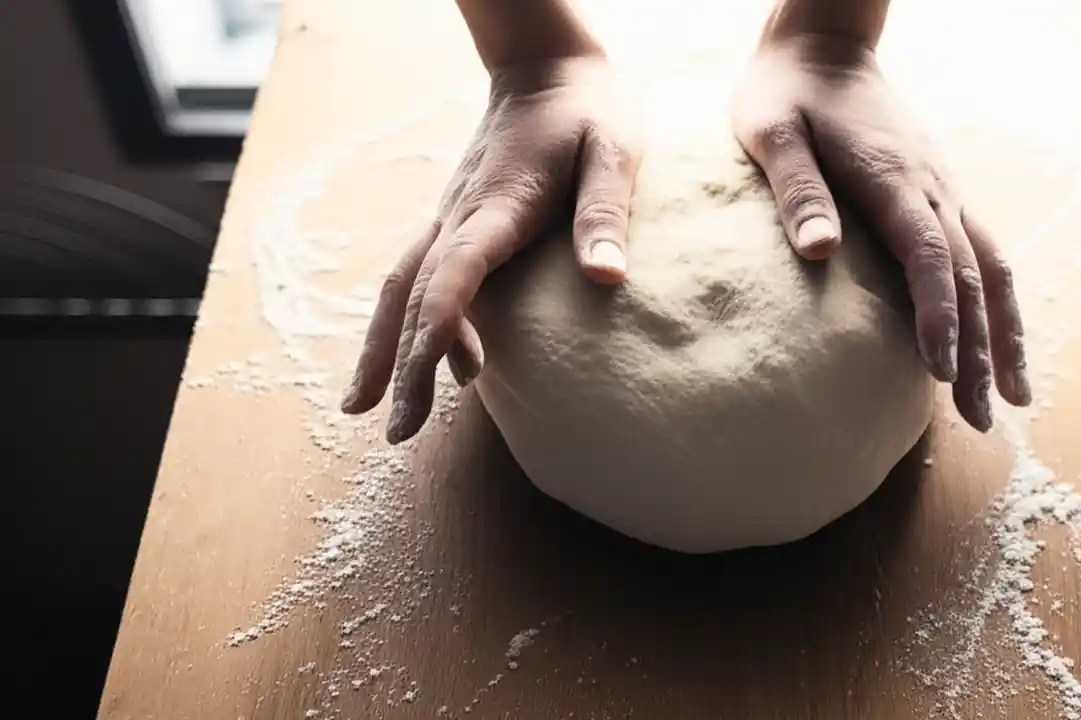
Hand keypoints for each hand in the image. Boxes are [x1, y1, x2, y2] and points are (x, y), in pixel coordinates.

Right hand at [342, 55, 643, 442]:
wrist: (546, 70)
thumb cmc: (589, 112)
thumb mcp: (613, 151)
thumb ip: (606, 211)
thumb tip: (606, 278)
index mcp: (500, 205)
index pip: (456, 275)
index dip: (439, 329)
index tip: (425, 381)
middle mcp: (461, 216)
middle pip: (414, 294)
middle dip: (396, 362)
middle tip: (392, 429)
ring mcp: (451, 219)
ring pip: (402, 288)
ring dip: (382, 347)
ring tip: (364, 409)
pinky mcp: (457, 222)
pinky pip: (423, 278)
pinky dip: (413, 323)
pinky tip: (437, 364)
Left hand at [732, 35, 1030, 430]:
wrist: (823, 44)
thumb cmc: (786, 92)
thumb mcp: (771, 131)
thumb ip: (796, 190)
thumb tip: (818, 253)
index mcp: (891, 179)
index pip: (929, 258)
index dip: (940, 316)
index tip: (944, 373)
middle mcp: (932, 188)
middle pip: (972, 277)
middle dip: (983, 351)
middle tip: (984, 419)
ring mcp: (944, 189)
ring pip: (994, 268)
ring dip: (1008, 333)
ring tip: (1019, 395)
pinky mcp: (942, 191)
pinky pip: (986, 251)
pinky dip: (999, 301)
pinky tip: (1000, 336)